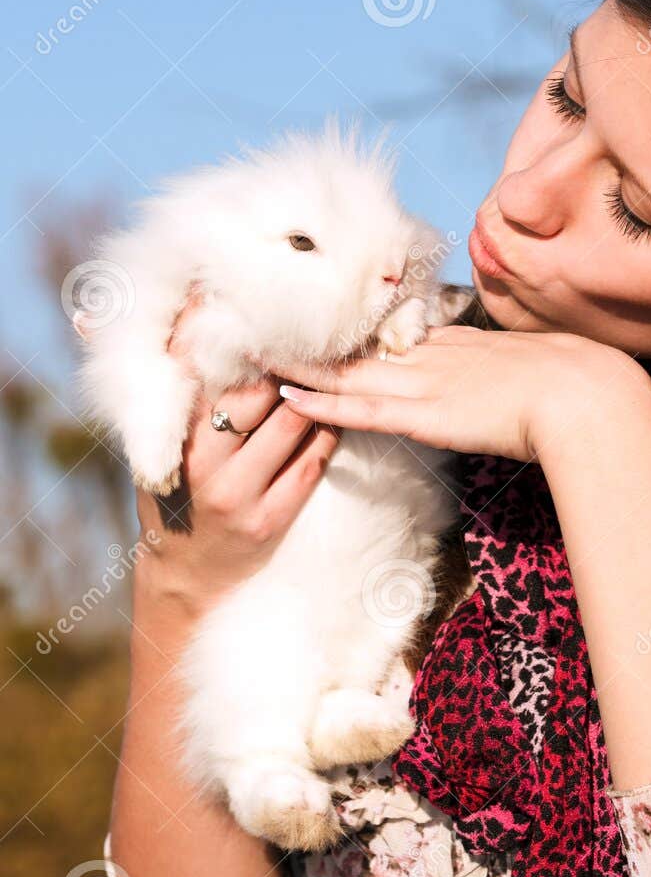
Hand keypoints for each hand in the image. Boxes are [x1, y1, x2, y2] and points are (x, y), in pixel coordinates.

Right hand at [134, 301, 339, 614]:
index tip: (242, 298)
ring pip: (292, 420)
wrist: (184, 578)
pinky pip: (311, 462)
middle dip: (282, 356)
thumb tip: (90, 317)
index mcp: (170, 436)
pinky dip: (326, 432)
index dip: (220, 328)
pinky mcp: (270, 520)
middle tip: (307, 327)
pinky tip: (334, 413)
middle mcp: (202, 464)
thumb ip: (145, 384)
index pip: (197, 366)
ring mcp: (238, 493)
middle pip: (255, 389)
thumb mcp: (149, 441)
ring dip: (314, 390)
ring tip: (328, 365)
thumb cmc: (170, 494)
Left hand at [273, 324, 650, 462]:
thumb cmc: (575, 386)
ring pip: (348, 374)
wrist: (586, 395)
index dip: (352, 334)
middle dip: (311, 338)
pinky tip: (289, 397)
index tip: (318, 326)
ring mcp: (425, 384)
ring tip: (254, 355)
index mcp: (458, 346)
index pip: (391, 339)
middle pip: (358, 347)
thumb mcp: (533, 368)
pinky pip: (362, 409)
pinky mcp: (424, 415)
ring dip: (301, 365)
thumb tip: (502, 378)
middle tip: (262, 324)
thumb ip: (504, 372)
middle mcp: (432, 358)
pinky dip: (323, 404)